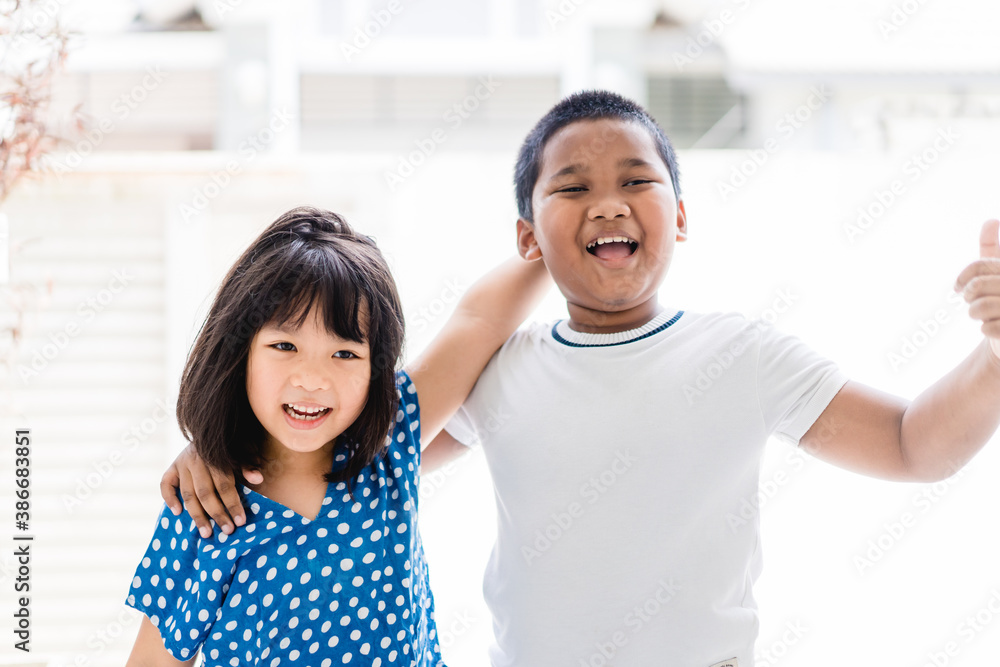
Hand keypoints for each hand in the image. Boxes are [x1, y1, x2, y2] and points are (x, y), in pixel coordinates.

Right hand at [159, 445, 262, 537]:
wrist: (211, 428)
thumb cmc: (231, 444)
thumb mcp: (244, 449)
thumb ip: (248, 464)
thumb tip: (258, 479)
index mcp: (216, 456)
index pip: (224, 485)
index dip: (233, 504)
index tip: (241, 521)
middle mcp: (196, 460)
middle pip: (205, 493)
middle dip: (217, 514)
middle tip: (227, 531)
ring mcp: (181, 463)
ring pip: (187, 494)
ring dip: (197, 515)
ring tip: (206, 533)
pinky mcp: (171, 466)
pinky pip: (165, 484)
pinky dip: (169, 498)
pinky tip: (177, 513)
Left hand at [954, 219, 999, 361]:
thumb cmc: (999, 296)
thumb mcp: (996, 270)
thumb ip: (992, 246)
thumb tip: (991, 221)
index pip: (980, 267)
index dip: (963, 278)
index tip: (958, 288)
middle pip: (978, 286)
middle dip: (970, 297)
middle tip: (975, 303)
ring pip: (980, 307)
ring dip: (975, 314)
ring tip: (985, 315)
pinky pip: (987, 328)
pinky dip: (985, 329)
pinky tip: (995, 328)